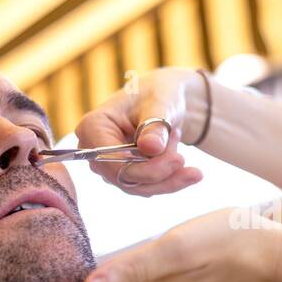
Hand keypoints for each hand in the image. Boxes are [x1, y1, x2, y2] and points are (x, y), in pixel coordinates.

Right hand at [72, 67, 207, 196]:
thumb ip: (155, 126)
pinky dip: (170, 178)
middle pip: (126, 179)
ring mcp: (106, 164)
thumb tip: (150, 148)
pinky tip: (181, 157)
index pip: (114, 163)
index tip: (180, 160)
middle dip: (162, 173)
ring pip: (140, 187)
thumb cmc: (159, 94)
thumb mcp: (160, 104)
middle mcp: (93, 150)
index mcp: (92, 127)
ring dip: (169, 174)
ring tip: (179, 140)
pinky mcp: (122, 174)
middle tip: (188, 158)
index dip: (147, 169)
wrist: (166, 101)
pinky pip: (147, 187)